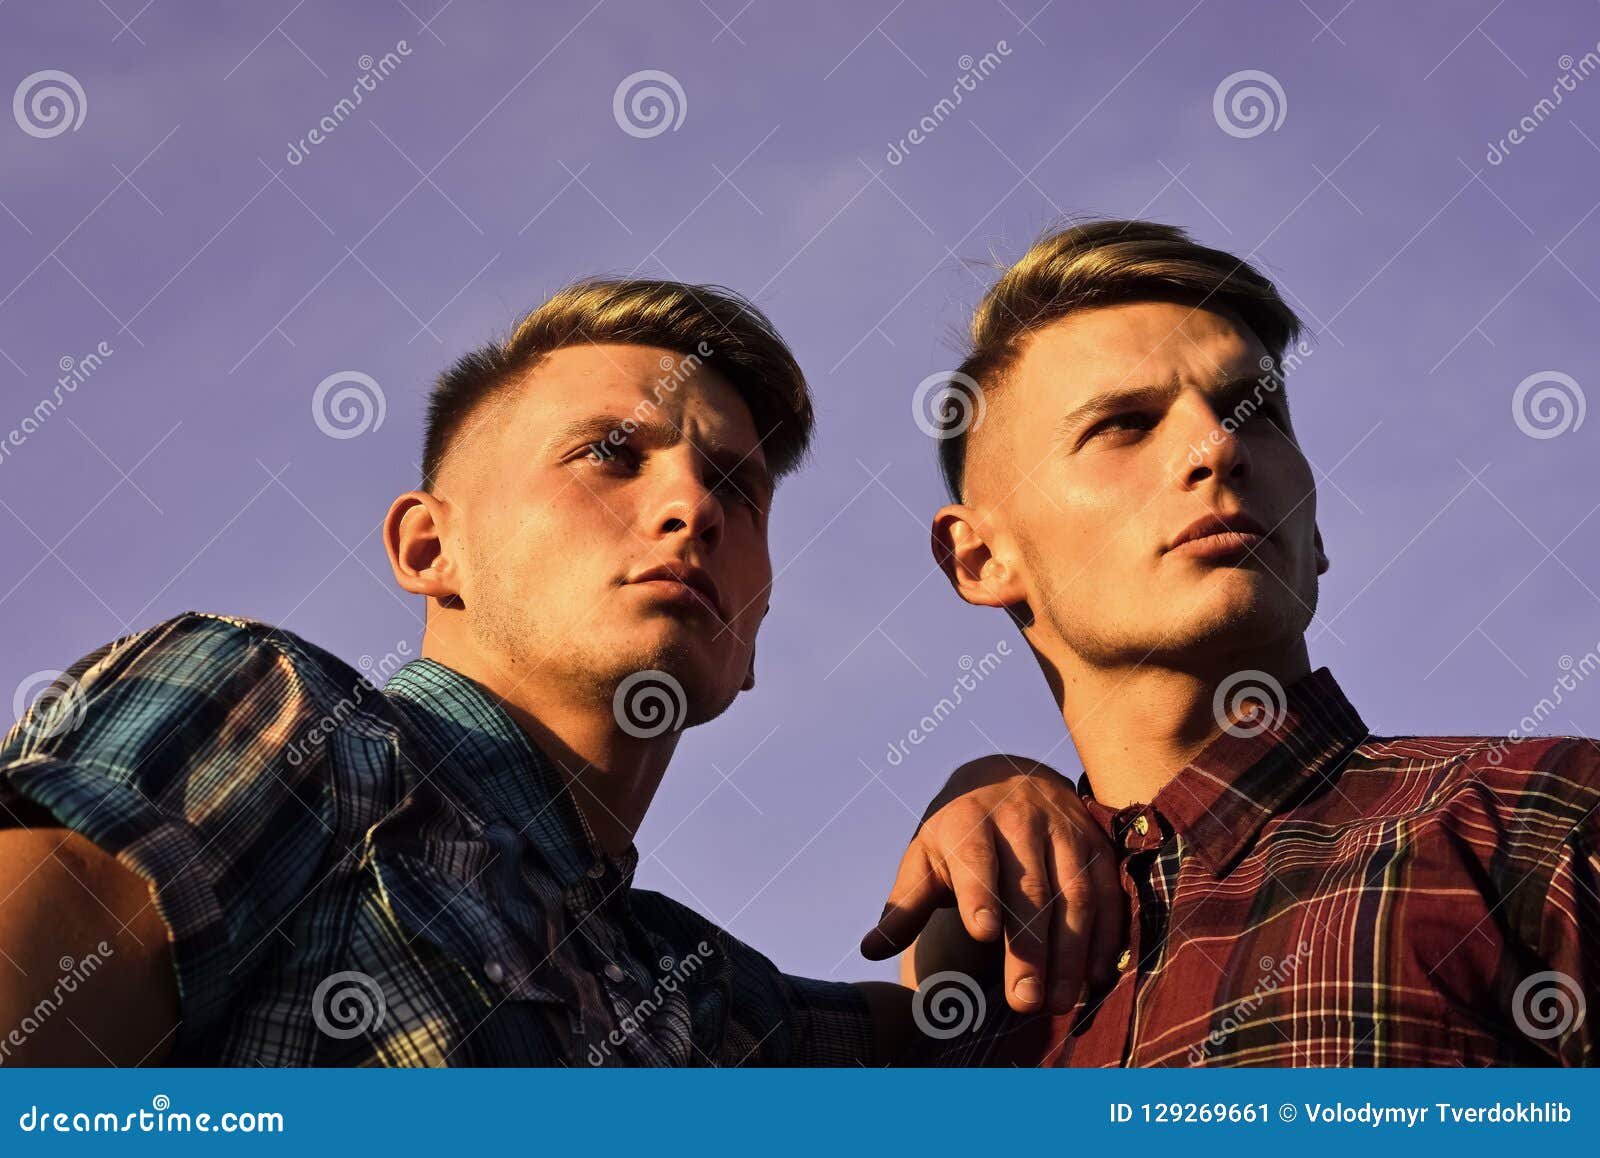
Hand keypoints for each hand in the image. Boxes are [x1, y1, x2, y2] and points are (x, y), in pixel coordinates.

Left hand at [860, 754, 1123, 1013]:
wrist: (1007, 776)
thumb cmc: (957, 833)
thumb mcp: (925, 856)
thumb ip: (904, 904)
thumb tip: (870, 950)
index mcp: (969, 821)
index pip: (976, 858)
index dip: (981, 894)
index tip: (981, 933)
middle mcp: (1021, 820)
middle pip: (1029, 889)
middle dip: (1029, 948)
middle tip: (1024, 1002)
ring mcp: (1065, 831)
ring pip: (1075, 894)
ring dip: (1071, 952)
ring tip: (1060, 1002)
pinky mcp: (1097, 845)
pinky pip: (1109, 893)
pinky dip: (1107, 937)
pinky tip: (1098, 978)